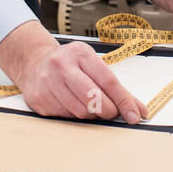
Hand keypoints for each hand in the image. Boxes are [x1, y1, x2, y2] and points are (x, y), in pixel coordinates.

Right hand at [0, 21, 148, 122]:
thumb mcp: (92, 64)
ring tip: (89, 106)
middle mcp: (61, 66)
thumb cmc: (69, 64)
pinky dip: (74, 116)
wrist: (34, 63)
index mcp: (80, 54)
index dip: (124, 101)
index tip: (135, 115)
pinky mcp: (39, 100)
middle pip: (93, 98)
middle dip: (108, 111)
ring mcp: (47, 83)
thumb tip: (138, 111)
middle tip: (110, 112)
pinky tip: (71, 105)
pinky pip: (65, 118)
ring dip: (91, 115)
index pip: (108, 81)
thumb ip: (115, 86)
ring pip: (80, 112)